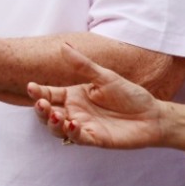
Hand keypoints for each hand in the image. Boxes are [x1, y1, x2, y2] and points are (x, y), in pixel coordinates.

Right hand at [27, 44, 167, 148]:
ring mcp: (83, 126)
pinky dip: (72, 133)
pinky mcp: (95, 139)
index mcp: (74, 96)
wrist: (153, 115)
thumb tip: (63, 45)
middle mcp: (75, 112)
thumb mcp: (105, 76)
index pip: (49, 94)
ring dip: (52, 123)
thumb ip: (82, 64)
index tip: (31, 87)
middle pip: (47, 114)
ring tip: (56, 115)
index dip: (37, 92)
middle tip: (41, 104)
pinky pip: (78, 139)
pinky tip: (73, 124)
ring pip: (57, 129)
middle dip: (40, 110)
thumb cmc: (130, 95)